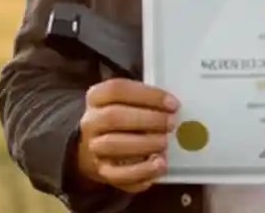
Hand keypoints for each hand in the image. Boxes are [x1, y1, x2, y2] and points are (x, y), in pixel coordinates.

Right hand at [76, 78, 178, 192]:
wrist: (99, 148)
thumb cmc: (123, 119)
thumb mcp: (129, 102)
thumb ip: (147, 101)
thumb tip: (173, 108)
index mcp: (97, 97)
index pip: (117, 89)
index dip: (147, 95)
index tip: (172, 103)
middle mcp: (91, 121)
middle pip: (113, 116)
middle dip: (147, 120)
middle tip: (171, 123)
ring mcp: (94, 148)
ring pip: (113, 145)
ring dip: (144, 144)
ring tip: (165, 143)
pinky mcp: (103, 172)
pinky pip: (119, 175)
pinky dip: (142, 171)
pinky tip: (160, 165)